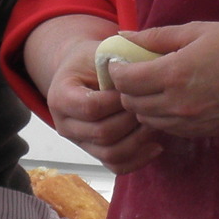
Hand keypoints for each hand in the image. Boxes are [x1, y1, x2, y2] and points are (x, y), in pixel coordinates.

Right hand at [44, 46, 164, 174]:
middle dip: (132, 120)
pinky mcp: (95, 153)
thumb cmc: (94, 60)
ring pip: (110, 154)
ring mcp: (79, 142)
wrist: (83, 74)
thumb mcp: (100, 52)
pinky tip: (157, 145)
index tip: (136, 88)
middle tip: (152, 105)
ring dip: (139, 140)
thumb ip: (116, 62)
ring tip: (156, 123)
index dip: (118, 100)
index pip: (91, 107)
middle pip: (103, 133)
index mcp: (60, 97)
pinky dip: (139, 159)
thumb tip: (142, 76)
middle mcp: (64, 124)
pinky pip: (116, 166)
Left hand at [105, 22, 218, 138]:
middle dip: (126, 88)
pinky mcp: (203, 131)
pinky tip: (172, 99)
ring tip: (151, 86)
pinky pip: (168, 129)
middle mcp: (178, 103)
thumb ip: (156, 36)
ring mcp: (191, 121)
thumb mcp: (198, 30)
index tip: (119, 61)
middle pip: (132, 103)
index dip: (116, 70)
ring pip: (148, 119)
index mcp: (174, 73)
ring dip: (142, 104)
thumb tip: (123, 36)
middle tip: (133, 73)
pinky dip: (162, 116)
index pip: (125, 80)